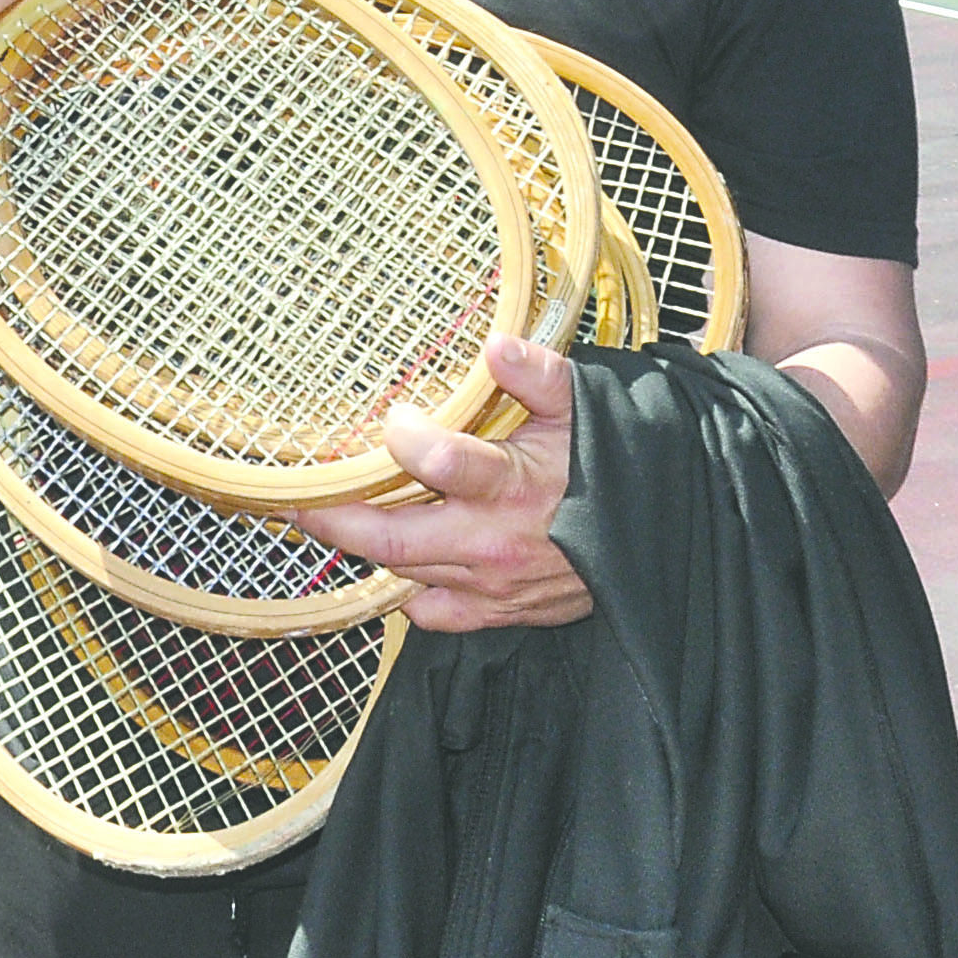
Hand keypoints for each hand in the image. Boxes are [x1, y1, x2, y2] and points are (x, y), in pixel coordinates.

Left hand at [290, 334, 591, 632]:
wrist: (662, 539)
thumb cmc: (615, 466)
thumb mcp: (586, 407)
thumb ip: (540, 375)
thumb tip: (495, 345)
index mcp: (512, 484)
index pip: (437, 461)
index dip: (402, 436)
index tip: (393, 416)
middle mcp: (491, 541)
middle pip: (390, 537)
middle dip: (333, 518)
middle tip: (295, 499)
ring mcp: (490, 585)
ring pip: (401, 571)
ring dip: (363, 546)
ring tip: (330, 520)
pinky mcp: (497, 613)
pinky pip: (431, 612)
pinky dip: (407, 589)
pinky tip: (398, 560)